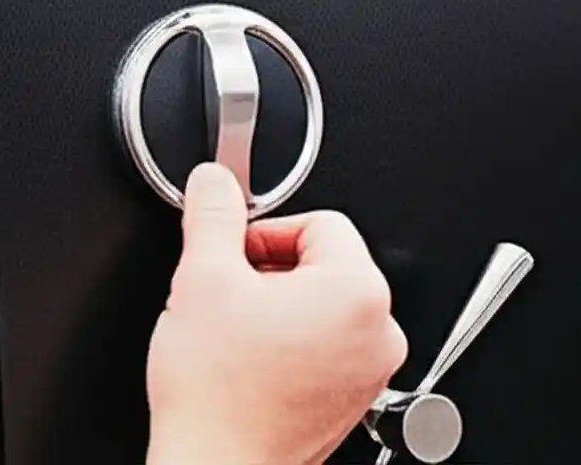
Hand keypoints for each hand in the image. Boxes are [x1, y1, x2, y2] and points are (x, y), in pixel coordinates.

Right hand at [146, 164, 406, 464]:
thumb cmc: (219, 394)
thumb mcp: (202, 277)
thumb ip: (211, 213)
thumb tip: (213, 181)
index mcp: (357, 291)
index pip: (319, 221)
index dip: (264, 231)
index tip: (233, 254)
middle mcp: (378, 331)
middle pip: (322, 262)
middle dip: (268, 269)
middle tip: (225, 294)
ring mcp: (368, 370)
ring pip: (319, 304)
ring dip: (274, 306)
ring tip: (233, 332)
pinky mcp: (350, 399)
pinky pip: (322, 345)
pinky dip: (285, 342)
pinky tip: (246, 361)